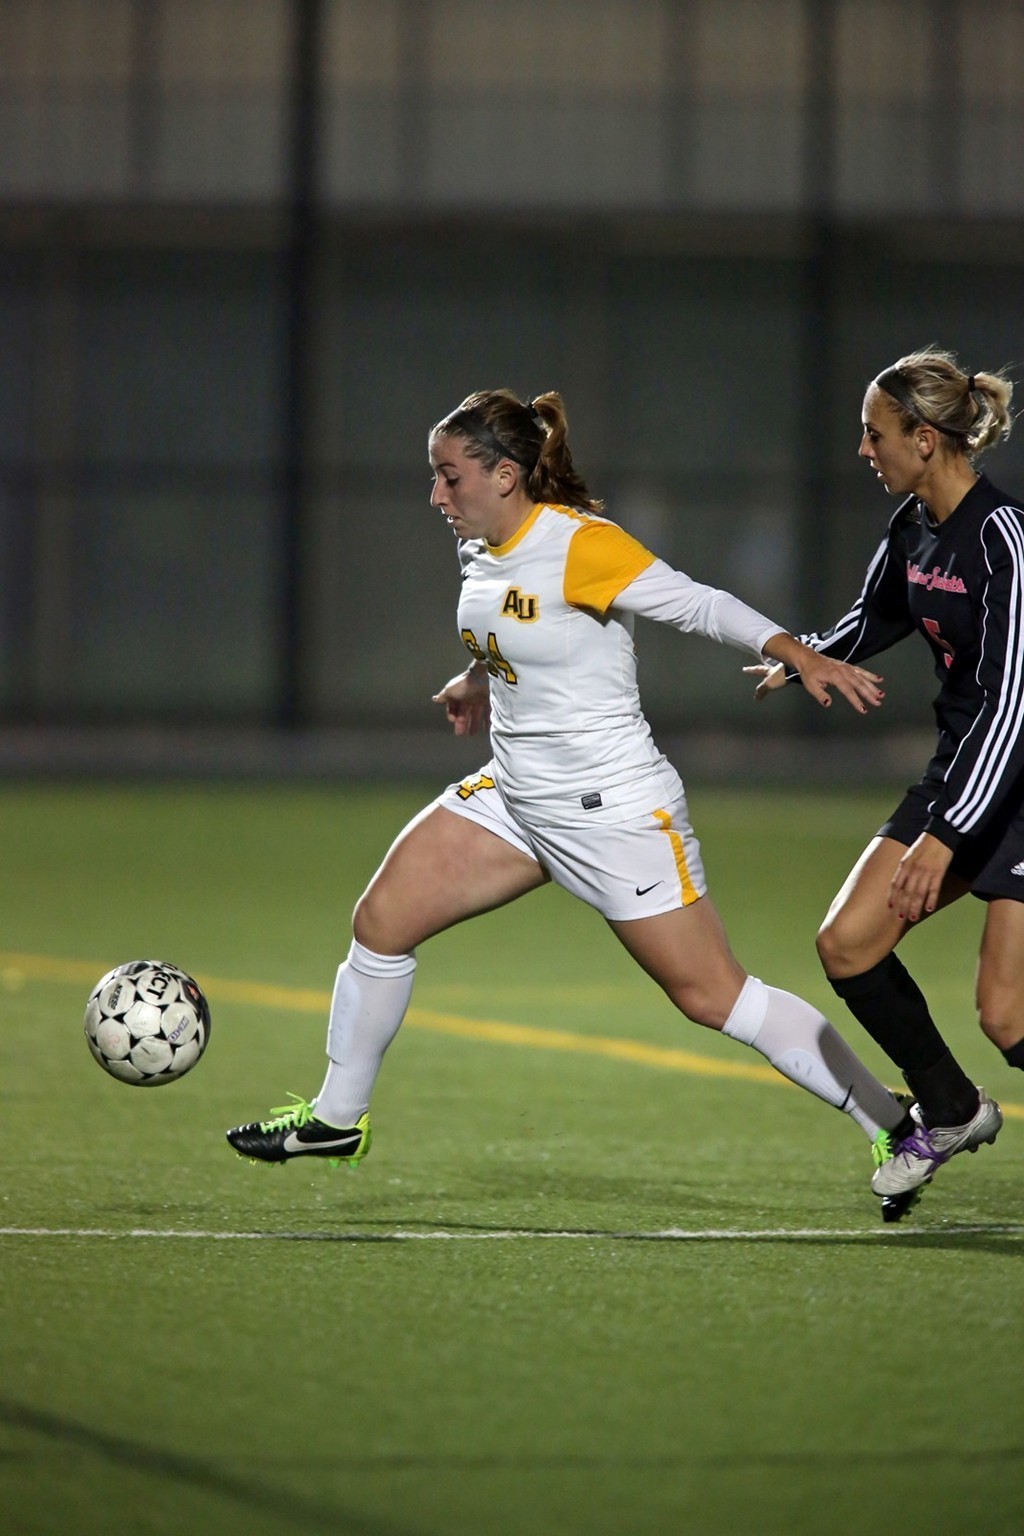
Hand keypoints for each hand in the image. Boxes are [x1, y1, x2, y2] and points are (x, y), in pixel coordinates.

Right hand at [432, 668, 489, 736]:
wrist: (482, 678)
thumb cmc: (464, 685)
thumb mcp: (450, 691)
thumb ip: (443, 697)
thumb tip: (434, 699)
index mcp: (457, 695)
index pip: (453, 707)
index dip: (452, 715)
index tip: (453, 721)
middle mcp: (468, 697)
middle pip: (464, 712)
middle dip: (461, 723)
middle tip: (460, 733)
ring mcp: (479, 699)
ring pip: (475, 714)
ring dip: (474, 724)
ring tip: (472, 734)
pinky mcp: (489, 701)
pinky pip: (488, 712)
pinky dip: (487, 721)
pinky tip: (486, 729)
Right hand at [742, 661, 787, 699]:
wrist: (794, 670)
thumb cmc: (782, 674)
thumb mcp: (768, 684)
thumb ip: (761, 690)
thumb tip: (756, 696)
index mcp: (768, 671)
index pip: (757, 670)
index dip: (750, 670)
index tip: (745, 669)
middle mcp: (775, 669)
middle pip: (766, 669)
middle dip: (761, 669)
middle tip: (756, 668)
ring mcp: (783, 669)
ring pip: (775, 670)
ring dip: (772, 672)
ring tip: (771, 674)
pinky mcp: (791, 671)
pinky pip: (785, 673)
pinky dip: (783, 675)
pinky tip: (785, 677)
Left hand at [759, 636, 883, 713]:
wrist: (808, 658)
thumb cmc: (809, 672)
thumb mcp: (811, 686)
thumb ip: (820, 695)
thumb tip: (828, 703)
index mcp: (834, 676)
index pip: (848, 690)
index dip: (856, 701)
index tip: (863, 709)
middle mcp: (843, 671)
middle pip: (859, 684)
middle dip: (869, 694)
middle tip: (877, 703)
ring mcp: (846, 668)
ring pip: (862, 677)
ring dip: (872, 686)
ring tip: (881, 694)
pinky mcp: (847, 666)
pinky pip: (861, 671)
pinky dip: (870, 675)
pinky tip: (879, 679)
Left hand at [889, 832, 952, 922]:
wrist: (940, 834)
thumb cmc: (924, 846)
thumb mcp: (909, 856)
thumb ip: (904, 869)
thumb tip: (900, 885)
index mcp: (905, 864)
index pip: (896, 884)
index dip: (893, 896)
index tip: (890, 907)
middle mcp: (914, 869)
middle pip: (907, 891)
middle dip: (903, 905)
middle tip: (900, 918)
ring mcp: (926, 871)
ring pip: (919, 893)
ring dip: (915, 906)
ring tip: (913, 917)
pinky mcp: (939, 872)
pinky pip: (934, 888)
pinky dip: (931, 899)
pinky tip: (929, 908)